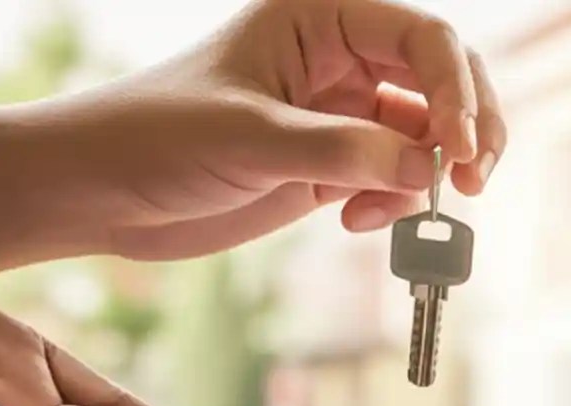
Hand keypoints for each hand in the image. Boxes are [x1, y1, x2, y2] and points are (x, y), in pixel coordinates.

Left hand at [34, 0, 504, 261]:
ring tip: (386, 214)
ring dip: (430, 175)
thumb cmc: (153, 136)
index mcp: (320, 17)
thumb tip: (431, 168)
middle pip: (442, 81)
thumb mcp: (249, 137)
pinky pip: (395, 177)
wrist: (98, 193)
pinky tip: (355, 221)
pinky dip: (395, 204)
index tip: (460, 152)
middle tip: (471, 184)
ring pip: (426, 134)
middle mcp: (338, 59)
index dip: (456, 90)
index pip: (423, 38)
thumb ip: (343, 150)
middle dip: (466, 130)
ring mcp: (338, 114)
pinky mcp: (330, 164)